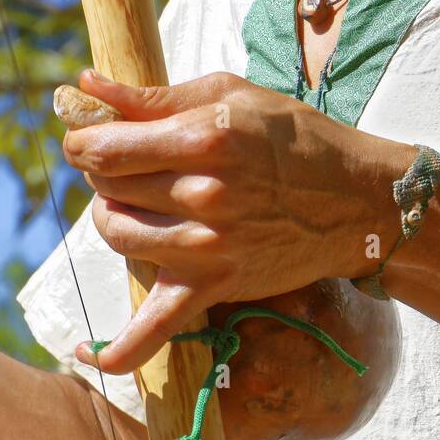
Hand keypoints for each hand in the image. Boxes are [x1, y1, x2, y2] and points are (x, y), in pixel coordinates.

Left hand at [63, 69, 408, 373]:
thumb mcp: (231, 95)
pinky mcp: (216, 285)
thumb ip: (155, 96)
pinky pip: (158, 328)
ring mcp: (208, 246)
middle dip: (103, 174)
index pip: (106, 147)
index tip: (89, 140)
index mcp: (204, 138)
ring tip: (131, 210)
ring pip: (118, 236)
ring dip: (111, 220)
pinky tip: (87, 355)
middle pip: (108, 187)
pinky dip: (121, 350)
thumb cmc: (295, 140)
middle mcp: (204, 194)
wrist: (355, 201)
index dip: (84, 142)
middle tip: (125, 169)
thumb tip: (87, 84)